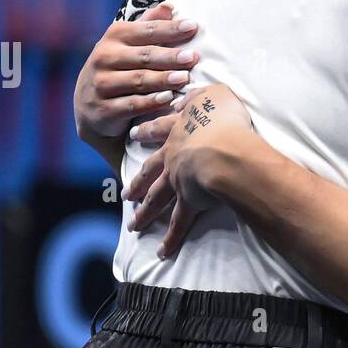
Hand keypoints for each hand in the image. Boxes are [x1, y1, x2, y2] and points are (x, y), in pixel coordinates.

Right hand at [74, 2, 199, 140]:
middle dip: (170, 56)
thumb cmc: (116, 68)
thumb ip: (147, 26)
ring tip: (185, 78)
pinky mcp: (104, 108)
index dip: (169, 29)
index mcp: (113, 37)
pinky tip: (168, 99)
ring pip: (138, 80)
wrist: (88, 105)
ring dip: (163, 79)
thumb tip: (169, 7)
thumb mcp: (126, 44)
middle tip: (193, 56)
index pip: (146, 30)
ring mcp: (102, 84)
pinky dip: (151, 102)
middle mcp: (104, 57)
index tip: (193, 26)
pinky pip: (132, 105)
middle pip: (143, 56)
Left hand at [124, 84, 252, 258]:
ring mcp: (177, 181)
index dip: (146, 133)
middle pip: (150, 171)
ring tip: (134, 224)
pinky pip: (178, 224)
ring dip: (145, 213)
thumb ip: (203, 94)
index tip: (134, 136)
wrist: (223, 148)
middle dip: (137, 182)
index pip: (158, 130)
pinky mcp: (189, 202)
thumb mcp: (215, 95)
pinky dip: (170, 239)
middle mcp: (172, 157)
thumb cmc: (223, 120)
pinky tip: (162, 252)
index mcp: (178, 131)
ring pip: (156, 199)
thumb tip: (191, 95)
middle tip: (125, 193)